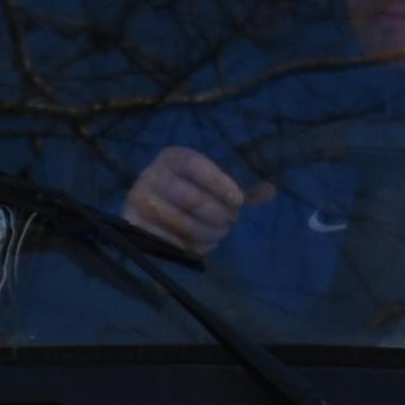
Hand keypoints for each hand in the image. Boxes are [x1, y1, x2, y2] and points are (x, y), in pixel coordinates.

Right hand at [121, 145, 257, 259]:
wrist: (148, 212)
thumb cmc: (189, 195)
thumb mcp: (213, 188)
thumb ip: (240, 190)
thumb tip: (271, 190)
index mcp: (172, 157)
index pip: (196, 165)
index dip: (220, 184)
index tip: (238, 201)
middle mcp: (151, 175)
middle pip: (193, 199)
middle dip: (219, 215)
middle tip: (230, 223)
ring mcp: (138, 200)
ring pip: (183, 223)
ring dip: (209, 234)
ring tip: (218, 235)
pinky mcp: (133, 225)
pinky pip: (169, 240)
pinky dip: (190, 247)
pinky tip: (200, 245)